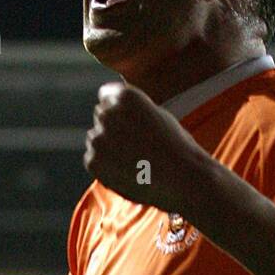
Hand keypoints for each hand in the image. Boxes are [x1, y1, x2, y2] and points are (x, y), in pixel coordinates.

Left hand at [83, 82, 208, 213]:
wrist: (181, 178)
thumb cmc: (176, 148)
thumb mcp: (156, 116)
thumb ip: (133, 112)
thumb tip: (117, 117)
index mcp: (124, 96)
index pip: (106, 95)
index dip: (119, 111)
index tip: (131, 125)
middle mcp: (107, 113)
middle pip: (101, 117)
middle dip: (113, 129)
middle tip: (137, 147)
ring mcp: (98, 138)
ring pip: (96, 140)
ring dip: (108, 149)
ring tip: (134, 162)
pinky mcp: (93, 162)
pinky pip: (94, 162)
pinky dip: (106, 168)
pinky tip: (128, 173)